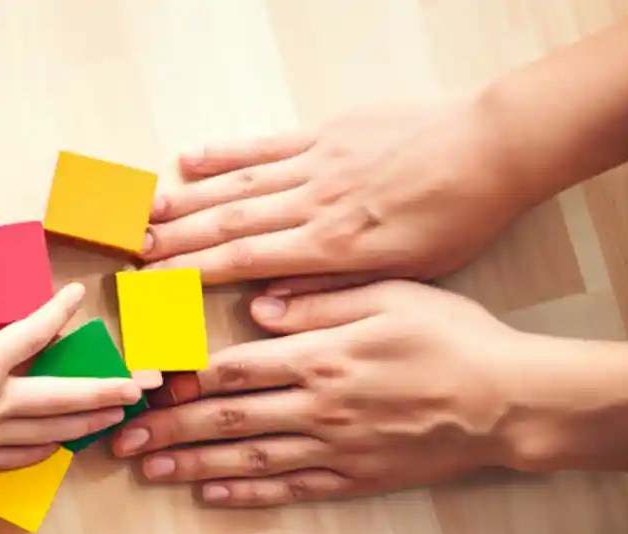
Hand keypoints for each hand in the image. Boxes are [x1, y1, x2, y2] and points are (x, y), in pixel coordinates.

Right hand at [0, 277, 160, 476]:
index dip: (57, 311)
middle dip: (103, 390)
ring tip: (113, 418)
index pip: (31, 332)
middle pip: (62, 394)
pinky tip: (56, 450)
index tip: (79, 295)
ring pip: (52, 429)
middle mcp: (0, 400)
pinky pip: (21, 456)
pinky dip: (42, 452)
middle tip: (137, 388)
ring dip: (86, 422)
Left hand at [112, 281, 525, 506]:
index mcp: (321, 354)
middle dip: (168, 429)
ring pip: (248, 457)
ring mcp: (335, 447)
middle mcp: (318, 405)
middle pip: (227, 418)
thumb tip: (258, 306)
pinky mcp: (355, 477)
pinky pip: (290, 487)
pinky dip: (248, 492)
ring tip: (149, 471)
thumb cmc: (454, 337)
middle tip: (121, 440)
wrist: (509, 402)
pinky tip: (211, 493)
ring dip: (193, 464)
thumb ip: (321, 300)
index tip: (143, 383)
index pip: (234, 367)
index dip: (182, 377)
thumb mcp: (392, 295)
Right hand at [142, 102, 523, 289]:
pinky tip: (192, 159)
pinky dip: (226, 152)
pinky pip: (266, 144)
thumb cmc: (458, 219)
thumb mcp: (405, 273)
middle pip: (229, 223)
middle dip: (177, 241)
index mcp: (333, 247)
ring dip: (188, 199)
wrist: (492, 150)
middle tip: (135, 255)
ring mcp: (317, 163)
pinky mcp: (327, 132)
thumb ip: (333, 290)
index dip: (194, 274)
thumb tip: (268, 307)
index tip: (157, 286)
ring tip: (147, 213)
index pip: (246, 261)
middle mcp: (314, 204)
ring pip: (239, 183)